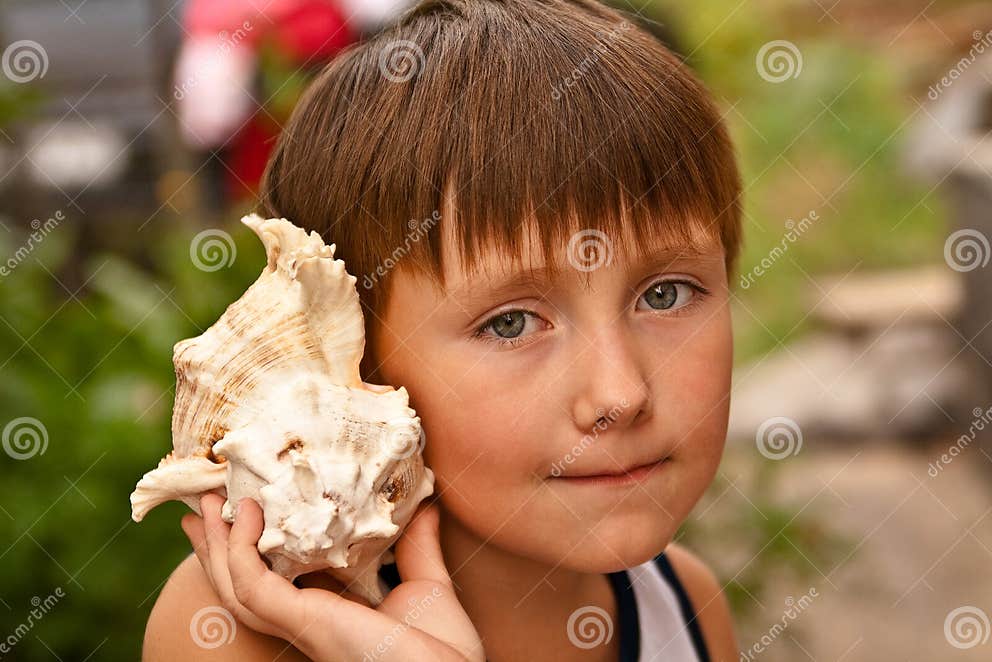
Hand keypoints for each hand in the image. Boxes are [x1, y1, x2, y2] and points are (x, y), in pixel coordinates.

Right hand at [181, 493, 484, 661]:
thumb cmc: (443, 652)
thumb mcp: (427, 588)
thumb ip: (418, 548)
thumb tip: (423, 504)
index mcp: (329, 615)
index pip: (276, 579)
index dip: (252, 549)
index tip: (239, 510)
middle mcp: (307, 621)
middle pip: (243, 583)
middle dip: (219, 546)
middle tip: (205, 501)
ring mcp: (303, 624)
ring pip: (237, 586)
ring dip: (218, 544)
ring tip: (211, 501)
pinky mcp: (307, 623)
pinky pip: (255, 586)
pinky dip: (241, 551)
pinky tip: (243, 516)